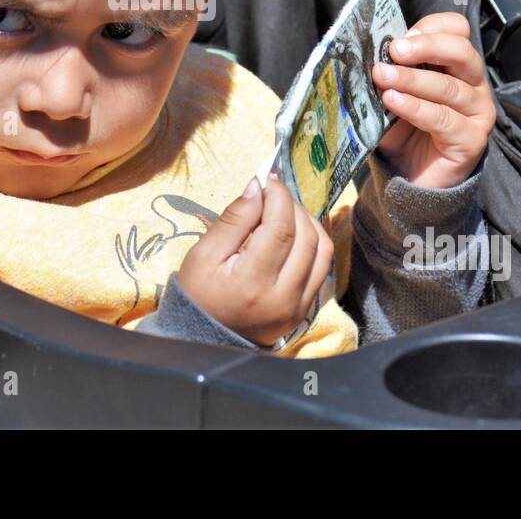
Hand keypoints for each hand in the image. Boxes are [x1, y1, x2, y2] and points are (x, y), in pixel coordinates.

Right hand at [177, 173, 333, 347]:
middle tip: (272, 194)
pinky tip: (293, 233)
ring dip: (307, 221)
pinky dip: (313, 242)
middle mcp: (283, 297)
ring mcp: (299, 306)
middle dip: (291, 205)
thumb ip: (233, 220)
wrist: (205, 340)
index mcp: (252, 283)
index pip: (280, 228)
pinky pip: (322, 266)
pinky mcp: (306, 309)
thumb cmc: (198, 295)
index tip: (267, 180)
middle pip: (306, 236)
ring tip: (283, 212)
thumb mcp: (203, 255)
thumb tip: (257, 187)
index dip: (278, 197)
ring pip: (322, 249)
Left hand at [372, 12, 495, 189]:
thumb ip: (391, 70)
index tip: (401, 35)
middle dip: (427, 46)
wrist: (411, 177)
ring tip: (383, 76)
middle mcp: (474, 84)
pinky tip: (393, 101)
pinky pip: (443, 119)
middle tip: (395, 50)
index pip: (458, 30)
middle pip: (462, 52)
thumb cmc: (403, 129)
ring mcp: (477, 112)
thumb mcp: (394, 92)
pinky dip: (416, 107)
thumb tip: (370, 52)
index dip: (431, 27)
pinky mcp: (472, 140)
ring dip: (413, 79)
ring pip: (450, 87)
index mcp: (456, 65)